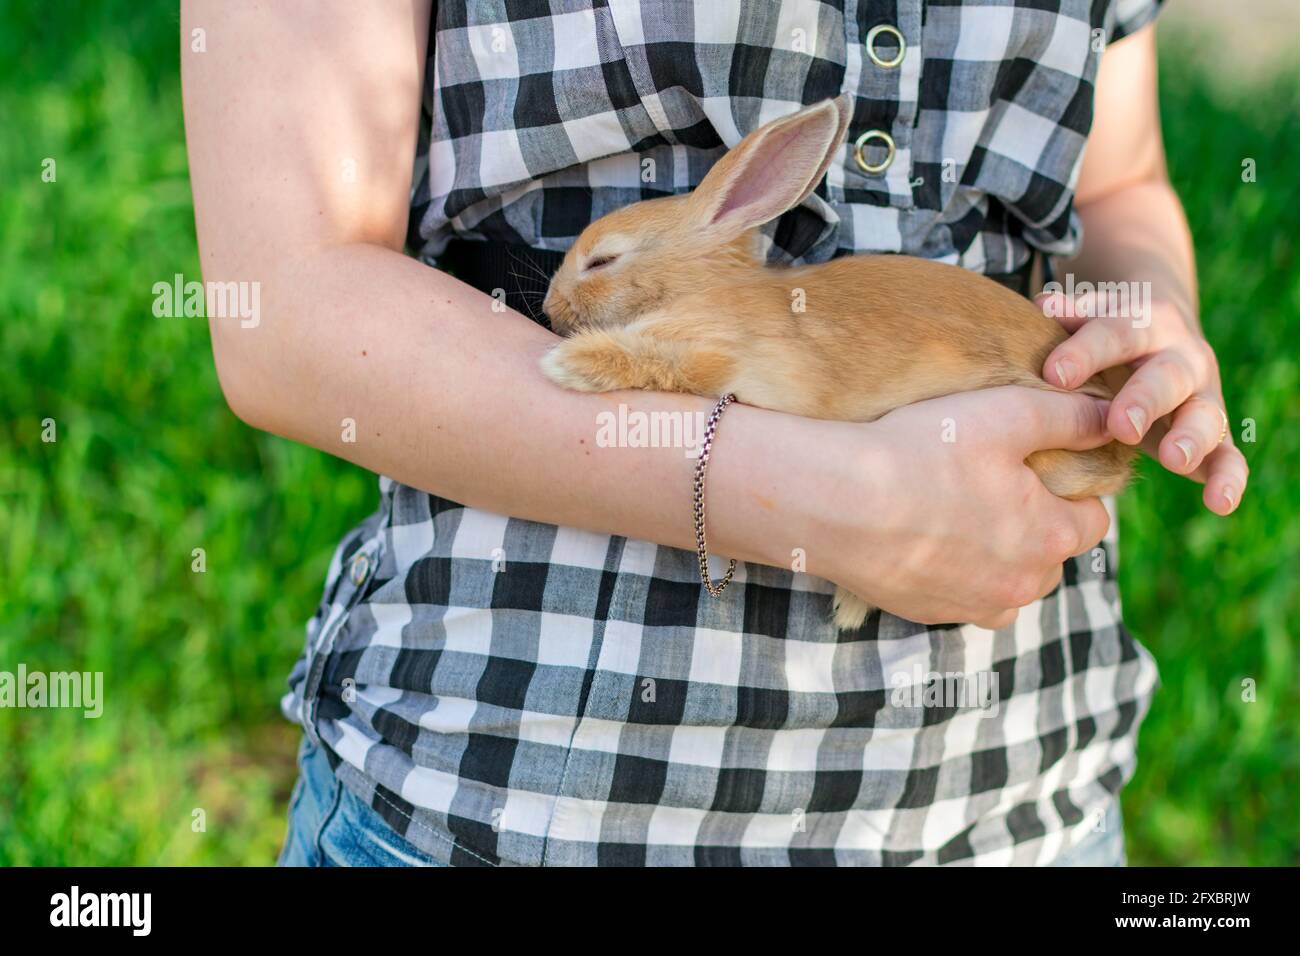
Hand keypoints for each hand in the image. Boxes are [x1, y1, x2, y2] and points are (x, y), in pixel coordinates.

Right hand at [818, 386, 1113, 628]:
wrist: (839, 503)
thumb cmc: (924, 451)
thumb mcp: (1007, 414)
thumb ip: (1070, 417)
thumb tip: (1111, 419)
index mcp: (1052, 537)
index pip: (1093, 519)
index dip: (1071, 487)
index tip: (1036, 465)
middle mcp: (1022, 584)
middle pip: (1052, 555)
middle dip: (1036, 524)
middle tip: (993, 485)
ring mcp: (974, 606)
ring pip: (1009, 583)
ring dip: (1000, 556)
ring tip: (960, 515)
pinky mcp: (930, 613)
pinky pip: (963, 598)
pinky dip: (958, 575)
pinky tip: (929, 539)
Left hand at [1038, 289, 1247, 515]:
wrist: (1159, 332)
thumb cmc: (1105, 334)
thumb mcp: (1090, 316)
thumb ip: (1070, 314)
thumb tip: (1044, 306)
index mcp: (1144, 323)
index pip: (1115, 333)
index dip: (1086, 352)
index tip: (1054, 375)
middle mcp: (1180, 357)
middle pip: (1166, 376)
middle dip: (1144, 400)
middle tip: (1120, 425)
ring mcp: (1201, 395)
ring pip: (1205, 415)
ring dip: (1190, 438)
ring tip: (1172, 460)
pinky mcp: (1214, 432)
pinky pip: (1228, 455)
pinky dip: (1228, 478)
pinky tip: (1219, 503)